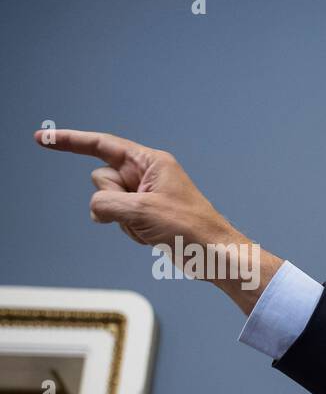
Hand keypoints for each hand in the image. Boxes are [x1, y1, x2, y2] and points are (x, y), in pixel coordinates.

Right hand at [33, 128, 281, 311]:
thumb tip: (97, 211)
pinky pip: (120, 220)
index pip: (101, 145)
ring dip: (123, 221)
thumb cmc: (190, 228)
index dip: (69, 141)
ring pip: (108, 204)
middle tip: (142, 214)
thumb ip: (106, 204)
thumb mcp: (141, 211)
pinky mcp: (147, 214)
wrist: (215, 255)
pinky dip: (130, 231)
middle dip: (112, 200)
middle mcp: (146, 174)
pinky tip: (153, 237)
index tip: (41, 138)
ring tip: (153, 229)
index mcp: (150, 162)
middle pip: (102, 180)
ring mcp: (146, 195)